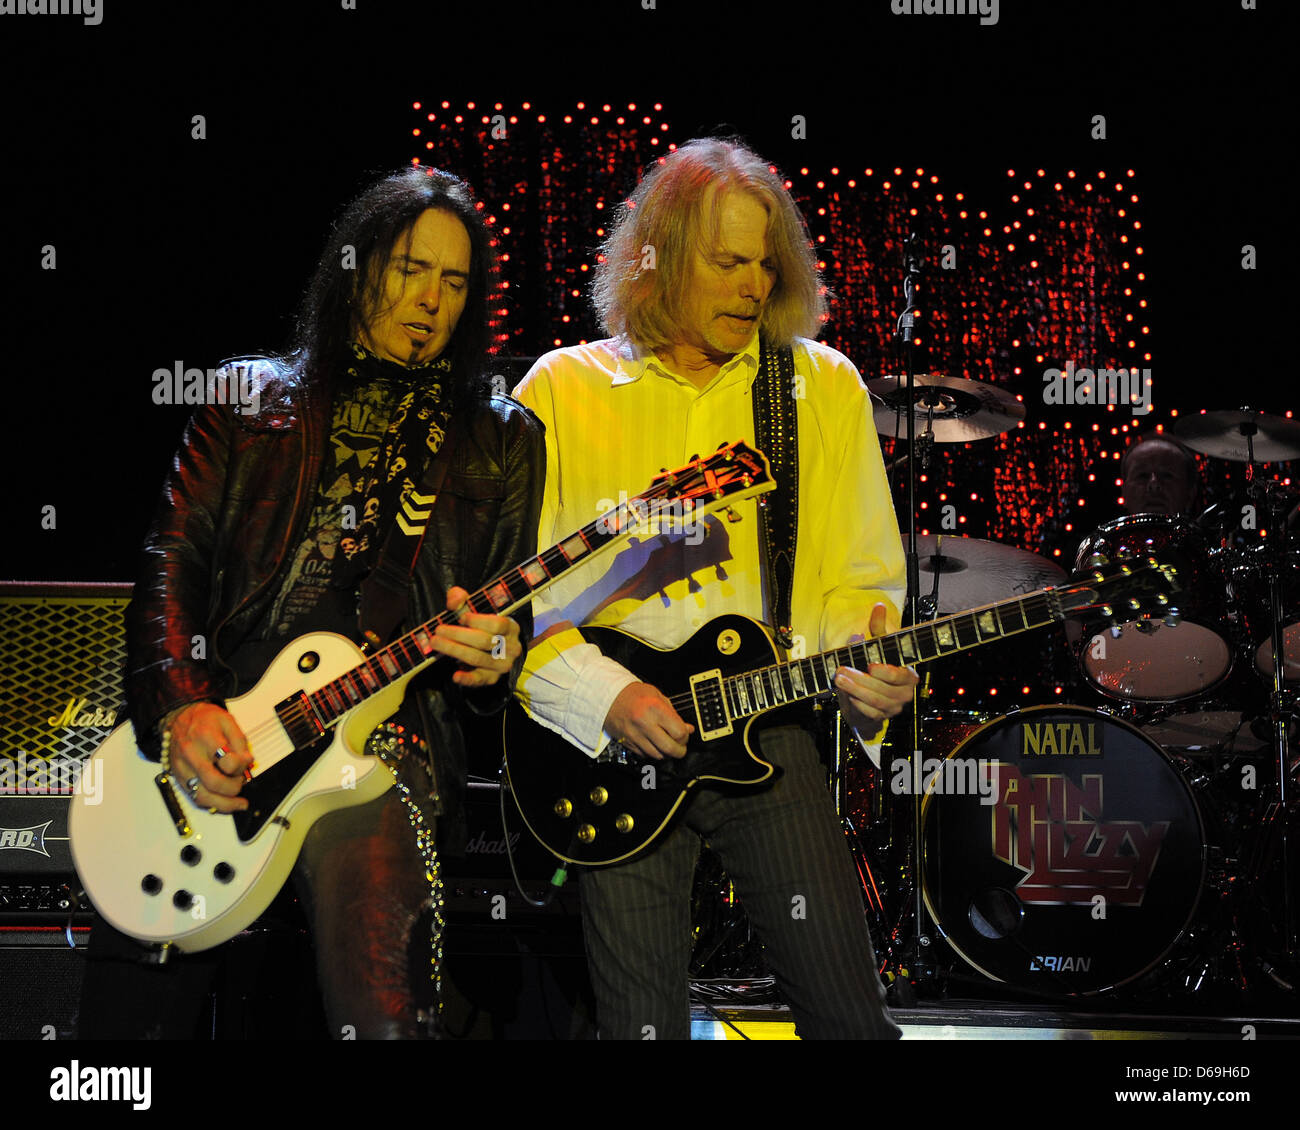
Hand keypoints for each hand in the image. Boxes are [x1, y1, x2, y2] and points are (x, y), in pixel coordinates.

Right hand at [164, 703, 252, 812]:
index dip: (242, 767)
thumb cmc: (204, 719)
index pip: (228, 762)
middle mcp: (191, 754)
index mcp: (206, 737)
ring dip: (225, 804)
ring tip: (239, 803)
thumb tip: (247, 762)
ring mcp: (182, 768)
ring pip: (202, 796)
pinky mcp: (178, 778)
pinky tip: (224, 801)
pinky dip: (212, 803)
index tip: (246, 764)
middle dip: (234, 787)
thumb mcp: (227, 720)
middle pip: (214, 783)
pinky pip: (195, 797)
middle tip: (241, 782)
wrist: (178, 717)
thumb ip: (240, 741)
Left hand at [428, 585, 522, 687]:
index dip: (477, 621)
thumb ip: (462, 599)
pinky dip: (467, 678)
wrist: (496, 648)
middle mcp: (511, 647)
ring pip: (477, 658)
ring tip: (436, 643)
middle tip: (438, 630)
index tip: (460, 617)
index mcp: (511, 627)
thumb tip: (455, 600)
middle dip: (458, 635)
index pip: (497, 624)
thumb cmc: (483, 625)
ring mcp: (503, 665)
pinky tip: (455, 675)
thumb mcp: (476, 608)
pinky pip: (479, 679)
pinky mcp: (492, 678)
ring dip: (454, 650)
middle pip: (484, 641)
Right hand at [604, 682, 693, 759]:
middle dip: (680, 751)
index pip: (679, 732)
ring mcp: (635, 735)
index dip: (685, 736)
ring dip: (666, 753)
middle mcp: (644, 723)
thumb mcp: (656, 695)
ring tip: (668, 745)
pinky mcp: (628, 743)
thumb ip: (673, 713)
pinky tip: (654, 744)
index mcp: (654, 708)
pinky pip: (645, 755)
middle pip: (670, 748)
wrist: (608, 697)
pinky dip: (653, 753)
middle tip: (681, 747)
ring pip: (658, 755)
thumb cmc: (632, 694)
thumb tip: (687, 728)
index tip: (685, 734)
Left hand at [834, 603, 919, 739]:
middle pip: (884, 689)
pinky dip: (856, 703)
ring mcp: (894, 707)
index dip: (885, 672)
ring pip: (875, 701)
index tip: (870, 665)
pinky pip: (869, 713)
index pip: (900, 675)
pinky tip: (846, 694)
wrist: (869, 692)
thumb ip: (878, 628)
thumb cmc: (875, 666)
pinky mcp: (881, 718)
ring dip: (855, 690)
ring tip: (839, 679)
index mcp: (908, 675)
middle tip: (841, 670)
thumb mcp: (877, 646)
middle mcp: (905, 693)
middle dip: (861, 679)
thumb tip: (879, 607)